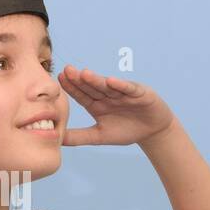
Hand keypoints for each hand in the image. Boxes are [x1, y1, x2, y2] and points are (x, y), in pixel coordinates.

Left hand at [59, 65, 174, 146]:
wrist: (152, 131)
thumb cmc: (126, 130)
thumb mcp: (100, 136)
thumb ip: (79, 136)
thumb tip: (56, 139)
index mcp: (97, 104)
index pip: (81, 95)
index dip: (71, 88)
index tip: (58, 79)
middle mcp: (108, 96)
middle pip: (92, 87)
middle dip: (80, 79)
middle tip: (67, 70)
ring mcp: (123, 93)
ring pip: (108, 86)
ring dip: (97, 80)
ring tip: (84, 74)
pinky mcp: (139, 94)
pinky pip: (128, 89)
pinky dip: (121, 86)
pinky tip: (111, 81)